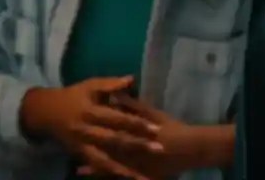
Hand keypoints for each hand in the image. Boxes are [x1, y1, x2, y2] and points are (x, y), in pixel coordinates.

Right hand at [20, 78, 161, 179]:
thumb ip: (110, 84)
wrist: (44, 112)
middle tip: (160, 149)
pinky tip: (128, 179)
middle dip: (138, 145)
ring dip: (127, 169)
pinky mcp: (80, 155)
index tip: (157, 128)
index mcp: (90, 111)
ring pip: (106, 160)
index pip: (117, 118)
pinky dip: (112, 174)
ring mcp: (82, 145)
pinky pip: (98, 167)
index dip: (137, 123)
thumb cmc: (71, 96)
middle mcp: (86, 130)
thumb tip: (132, 79)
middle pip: (115, 140)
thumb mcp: (89, 86)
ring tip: (145, 176)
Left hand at [78, 97, 232, 178]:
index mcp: (136, 129)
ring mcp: (140, 164)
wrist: (192, 147)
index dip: (94, 125)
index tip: (76, 122)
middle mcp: (136, 148)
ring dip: (96, 167)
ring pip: (114, 166)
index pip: (112, 128)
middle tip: (71, 144)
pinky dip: (110, 178)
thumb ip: (133, 105)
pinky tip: (98, 179)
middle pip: (109, 147)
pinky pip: (124, 178)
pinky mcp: (144, 174)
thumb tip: (115, 93)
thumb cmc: (171, 127)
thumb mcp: (152, 114)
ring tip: (78, 169)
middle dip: (90, 146)